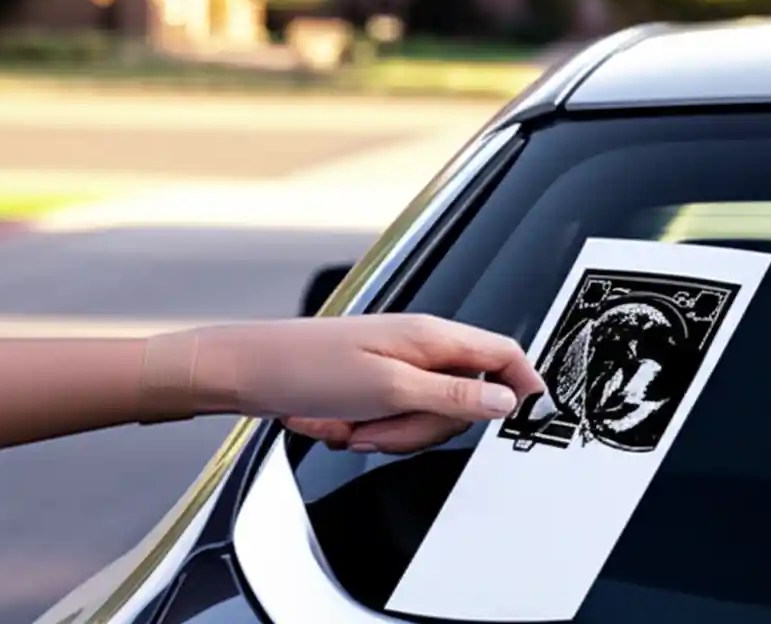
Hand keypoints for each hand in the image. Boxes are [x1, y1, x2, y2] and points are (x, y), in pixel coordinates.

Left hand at [190, 315, 543, 453]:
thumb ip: (453, 398)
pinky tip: (336, 423)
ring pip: (426, 418)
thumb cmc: (307, 367)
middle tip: (382, 430)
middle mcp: (420, 348)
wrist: (247, 372)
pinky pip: (394, 421)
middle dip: (423, 428)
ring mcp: (398, 368)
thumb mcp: (390, 389)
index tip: (524, 418)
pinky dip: (367, 429)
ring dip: (389, 433)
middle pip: (464, 402)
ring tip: (350, 425)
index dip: (522, 386)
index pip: (503, 354)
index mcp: (433, 337)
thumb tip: (504, 402)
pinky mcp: (375, 385)